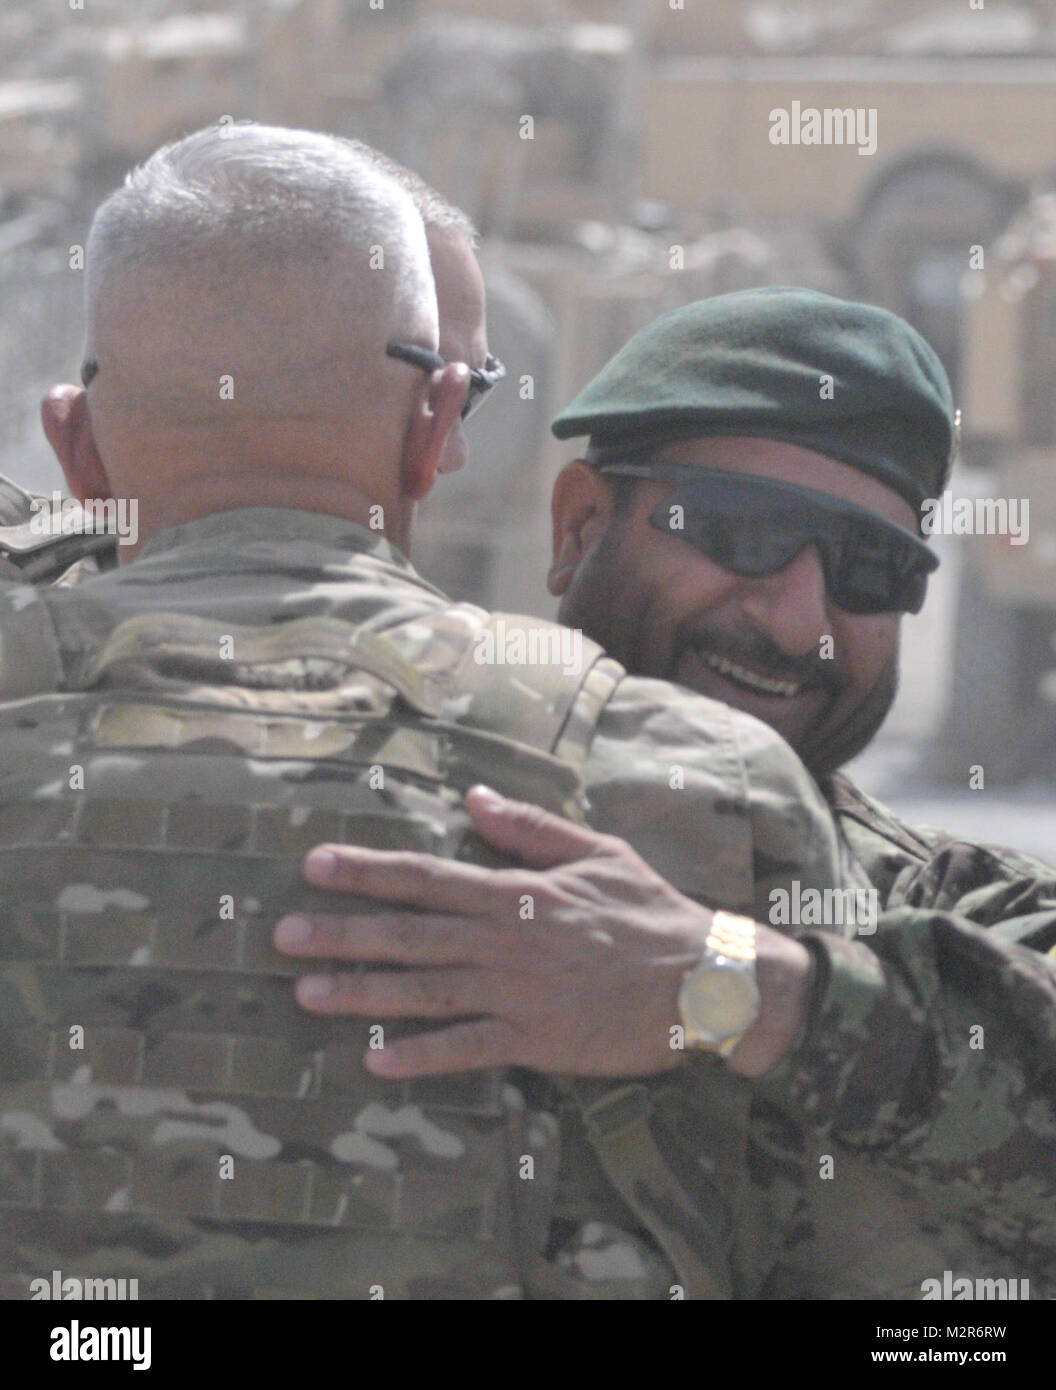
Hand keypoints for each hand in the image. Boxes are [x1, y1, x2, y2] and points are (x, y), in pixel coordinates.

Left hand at [273, 786, 719, 1078]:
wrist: (703, 978)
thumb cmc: (650, 911)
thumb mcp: (596, 851)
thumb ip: (530, 828)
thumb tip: (473, 796)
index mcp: (516, 892)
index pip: (426, 877)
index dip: (367, 871)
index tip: (315, 865)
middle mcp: (505, 940)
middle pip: (409, 935)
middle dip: (342, 934)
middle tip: (281, 937)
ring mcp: (516, 993)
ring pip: (425, 992)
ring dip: (362, 993)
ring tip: (306, 993)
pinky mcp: (536, 1041)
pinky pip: (467, 1049)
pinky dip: (421, 1055)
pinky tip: (375, 1061)